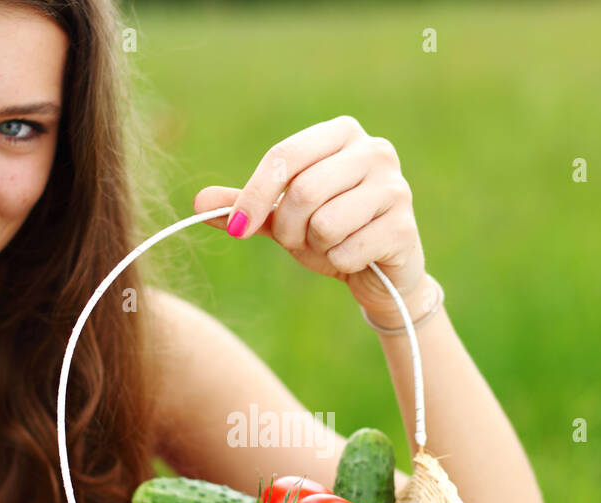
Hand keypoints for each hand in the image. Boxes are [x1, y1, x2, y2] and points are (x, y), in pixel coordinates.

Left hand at [194, 114, 428, 320]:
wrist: (380, 270)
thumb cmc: (328, 232)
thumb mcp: (282, 216)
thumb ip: (244, 206)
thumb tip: (196, 203)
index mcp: (341, 133)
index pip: (283, 157)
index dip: (253, 196)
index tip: (237, 227)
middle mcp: (374, 150)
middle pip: (303, 191)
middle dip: (289, 228)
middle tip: (299, 240)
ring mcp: (395, 186)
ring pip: (326, 222)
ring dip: (316, 246)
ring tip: (331, 243)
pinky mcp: (404, 226)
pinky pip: (348, 250)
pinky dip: (340, 262)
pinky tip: (356, 256)